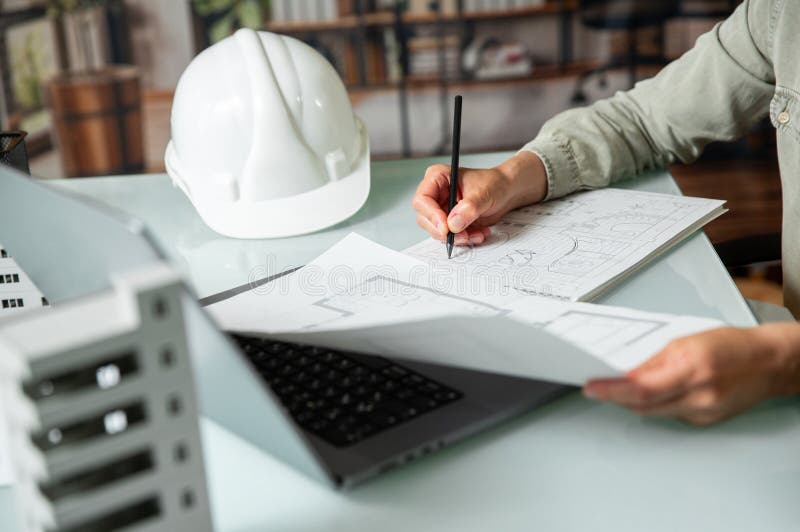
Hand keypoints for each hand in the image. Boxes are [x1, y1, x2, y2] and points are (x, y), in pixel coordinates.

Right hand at [412, 151, 546, 244]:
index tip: (446, 228)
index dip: (432, 215)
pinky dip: (464, 239)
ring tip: (477, 234)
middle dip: (444, 231)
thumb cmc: (494, 184)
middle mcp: (435, 194)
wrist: (506, 192)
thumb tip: (453, 224)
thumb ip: (468, 208)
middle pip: (425, 218)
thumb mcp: (483, 193)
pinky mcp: (449, 221)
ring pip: (437, 230)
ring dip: (457, 237)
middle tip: (463, 236)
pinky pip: (449, 236)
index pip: (422, 199)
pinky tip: (479, 233)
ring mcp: (441, 209)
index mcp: (437, 178)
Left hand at [583, 323, 799, 425]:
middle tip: (594, 388)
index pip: (640, 385)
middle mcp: (698, 393)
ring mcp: (702, 411)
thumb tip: (624, 367)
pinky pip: (668, 414)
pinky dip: (652, 405)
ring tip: (612, 389)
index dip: (611, 389)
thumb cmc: (733, 344)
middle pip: (643, 403)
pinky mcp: (705, 421)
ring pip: (652, 412)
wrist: (770, 362)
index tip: (591, 386)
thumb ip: (654, 356)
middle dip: (614, 396)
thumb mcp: (687, 339)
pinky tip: (644, 395)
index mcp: (691, 366)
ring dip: (630, 402)